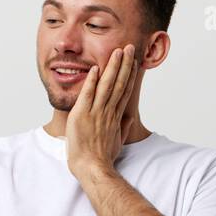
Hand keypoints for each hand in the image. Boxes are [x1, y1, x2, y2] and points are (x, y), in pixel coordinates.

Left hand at [65, 43, 138, 180]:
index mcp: (115, 116)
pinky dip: (91, 81)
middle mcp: (108, 111)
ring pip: (106, 85)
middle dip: (124, 64)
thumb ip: (122, 127)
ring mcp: (96, 112)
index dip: (130, 75)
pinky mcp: (82, 115)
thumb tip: (128, 119)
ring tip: (117, 52)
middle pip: (119, 83)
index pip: (124, 91)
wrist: (92, 167)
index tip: (133, 62)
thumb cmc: (103, 158)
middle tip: (129, 48)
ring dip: (112, 67)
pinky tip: (95, 68)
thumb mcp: (117, 141)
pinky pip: (88, 95)